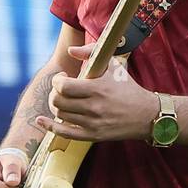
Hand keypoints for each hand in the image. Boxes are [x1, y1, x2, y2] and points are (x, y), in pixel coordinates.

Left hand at [33, 44, 159, 143]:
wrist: (146, 114)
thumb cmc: (127, 87)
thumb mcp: (113, 64)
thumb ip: (91, 52)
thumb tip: (70, 51)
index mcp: (98, 88)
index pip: (63, 86)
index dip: (57, 81)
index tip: (63, 78)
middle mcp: (94, 107)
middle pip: (58, 101)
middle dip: (54, 93)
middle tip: (60, 89)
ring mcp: (92, 123)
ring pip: (60, 115)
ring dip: (56, 105)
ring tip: (63, 99)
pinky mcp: (93, 135)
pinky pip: (65, 133)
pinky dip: (50, 127)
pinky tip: (41, 121)